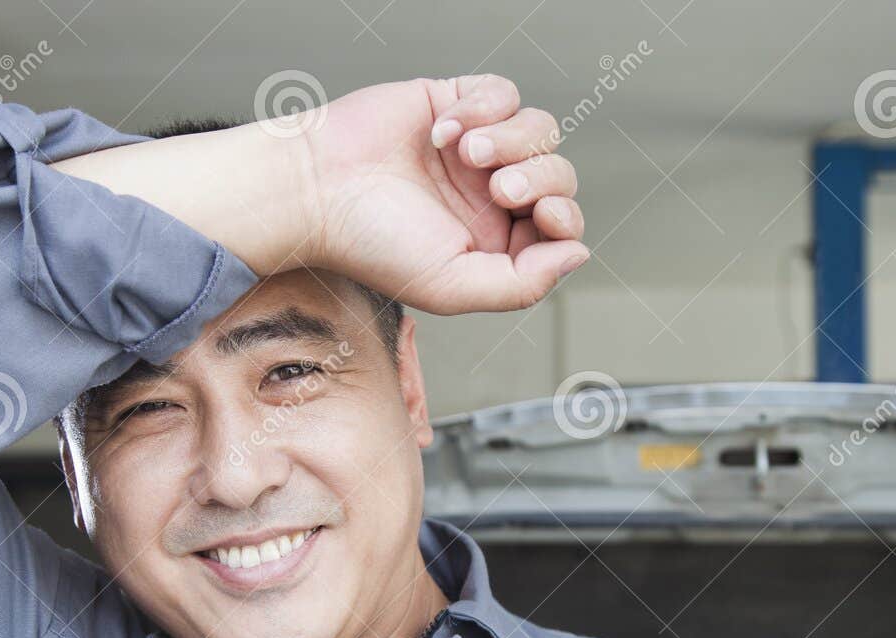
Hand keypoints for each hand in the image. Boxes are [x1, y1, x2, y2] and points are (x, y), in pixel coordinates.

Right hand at [297, 75, 587, 313]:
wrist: (316, 189)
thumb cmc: (372, 243)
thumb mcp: (453, 286)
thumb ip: (522, 285)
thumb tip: (579, 254)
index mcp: (494, 243)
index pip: (561, 228)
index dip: (565, 218)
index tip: (542, 217)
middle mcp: (489, 197)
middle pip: (558, 176)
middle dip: (539, 179)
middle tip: (497, 188)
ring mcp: (476, 150)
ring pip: (539, 130)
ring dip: (513, 139)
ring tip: (467, 153)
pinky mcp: (455, 103)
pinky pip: (503, 92)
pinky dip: (482, 107)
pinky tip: (443, 130)